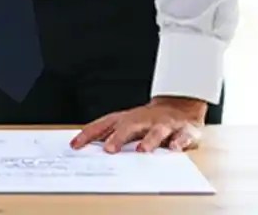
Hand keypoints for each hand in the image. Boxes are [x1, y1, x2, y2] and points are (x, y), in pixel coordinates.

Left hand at [71, 96, 207, 153]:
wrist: (179, 107)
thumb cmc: (146, 121)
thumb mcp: (125, 125)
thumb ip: (108, 135)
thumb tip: (84, 147)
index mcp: (125, 119)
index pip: (103, 126)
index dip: (88, 135)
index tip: (75, 145)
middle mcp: (142, 120)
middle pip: (129, 127)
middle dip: (118, 137)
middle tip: (109, 150)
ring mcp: (162, 125)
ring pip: (155, 131)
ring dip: (149, 140)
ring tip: (142, 150)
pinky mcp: (182, 130)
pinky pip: (181, 136)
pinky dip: (178, 141)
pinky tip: (173, 148)